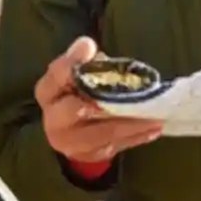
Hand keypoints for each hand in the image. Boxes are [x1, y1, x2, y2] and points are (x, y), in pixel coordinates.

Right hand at [34, 36, 163, 162]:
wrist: (72, 131)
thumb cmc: (78, 93)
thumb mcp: (77, 73)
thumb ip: (83, 60)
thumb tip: (87, 46)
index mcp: (48, 92)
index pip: (54, 76)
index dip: (70, 62)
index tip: (89, 47)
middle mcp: (53, 118)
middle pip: (71, 111)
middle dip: (100, 104)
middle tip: (127, 100)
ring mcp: (69, 141)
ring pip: (99, 134)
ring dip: (128, 125)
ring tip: (153, 118)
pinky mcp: (89, 155)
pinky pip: (115, 147)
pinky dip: (135, 137)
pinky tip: (152, 128)